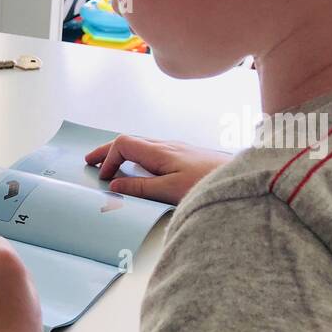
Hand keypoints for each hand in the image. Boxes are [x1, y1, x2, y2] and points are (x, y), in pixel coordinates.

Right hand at [84, 135, 229, 203]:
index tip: (103, 178)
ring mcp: (175, 149)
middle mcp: (166, 146)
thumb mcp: (170, 190)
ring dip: (121, 154)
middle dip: (107, 151)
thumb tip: (114, 186)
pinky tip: (137, 168)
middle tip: (89, 161)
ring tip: (109, 166)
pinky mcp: (184, 156)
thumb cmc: (208, 183)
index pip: (123, 144)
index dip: (108, 158)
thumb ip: (140, 187)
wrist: (241, 178)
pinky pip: (151, 151)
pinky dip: (136, 157)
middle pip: (129, 141)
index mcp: (159, 152)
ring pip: (140, 145)